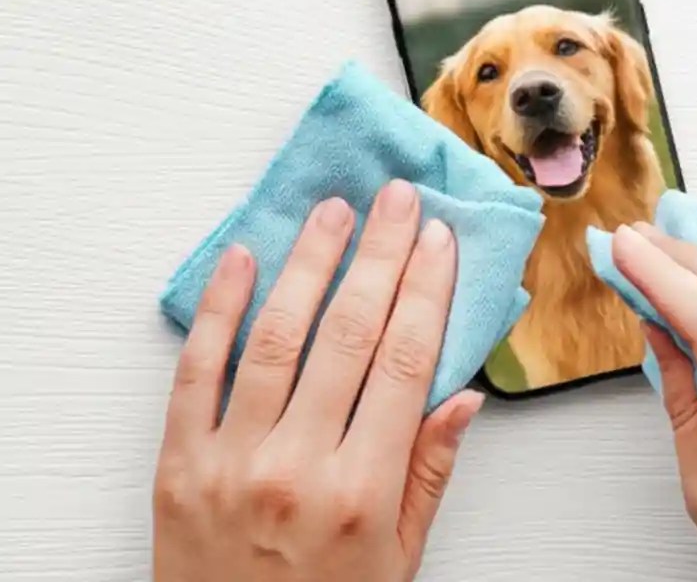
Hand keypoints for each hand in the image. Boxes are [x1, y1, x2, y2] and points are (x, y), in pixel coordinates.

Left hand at [153, 180, 483, 581]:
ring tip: (332, 213)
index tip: (438, 242)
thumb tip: (465, 395)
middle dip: (379, 256)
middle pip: (349, 335)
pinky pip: (197, 371)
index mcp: (362, 491)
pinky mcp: (179, 463)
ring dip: (308, 265)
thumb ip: (429, 471)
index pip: (404, 363)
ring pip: (276, 338)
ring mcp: (231, 461)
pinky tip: (242, 260)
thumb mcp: (400, 555)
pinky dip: (218, 309)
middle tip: (395, 201)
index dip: (425, 292)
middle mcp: (296, 468)